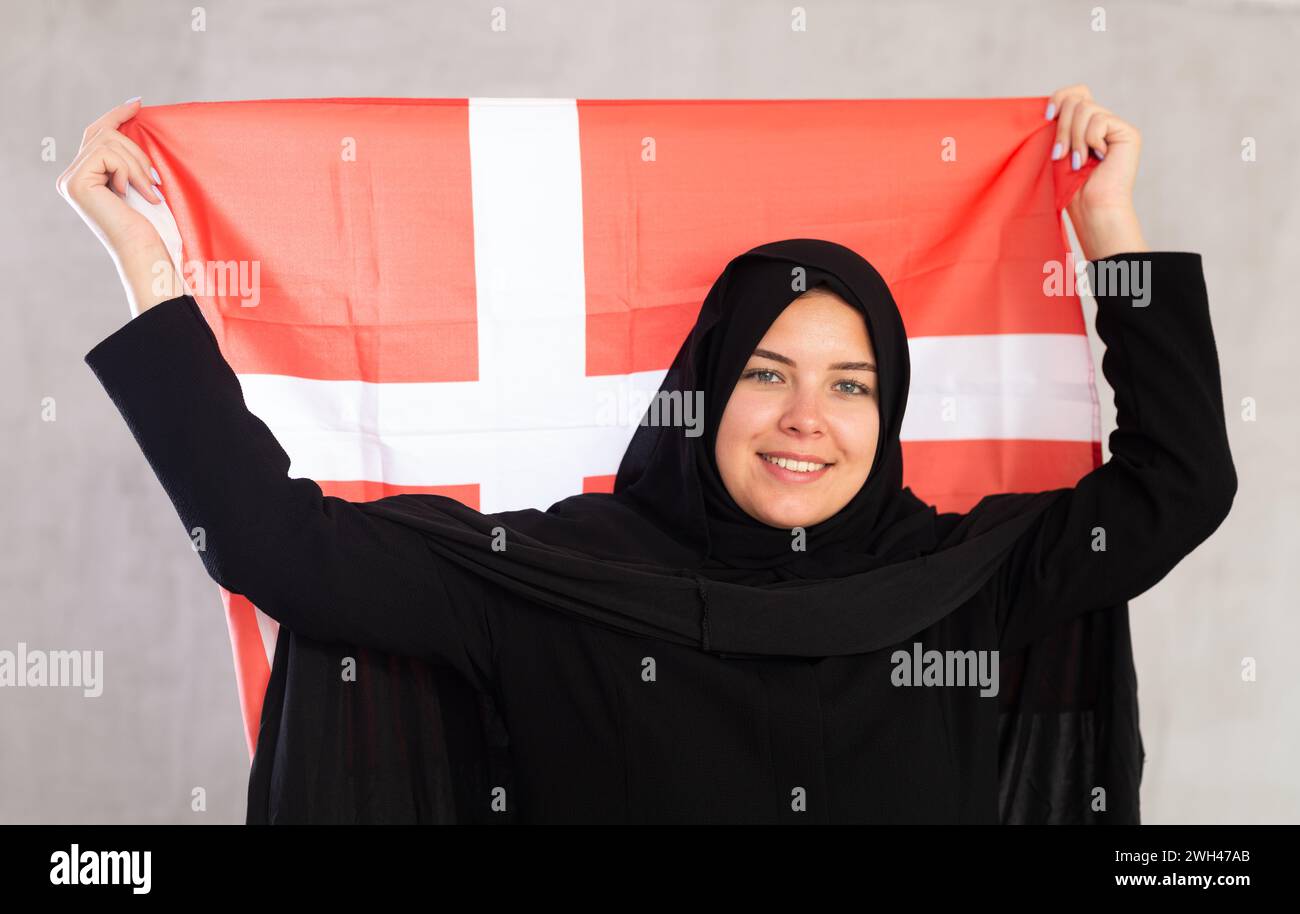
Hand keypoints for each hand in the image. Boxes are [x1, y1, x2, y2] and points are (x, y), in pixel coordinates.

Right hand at [56, 97, 181, 315]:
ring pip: (109, 142)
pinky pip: (108, 155)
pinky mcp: (75, 183)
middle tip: (156, 181)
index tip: (138, 103)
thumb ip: (129, 159)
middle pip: (104, 133)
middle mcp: (71, 176)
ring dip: (138, 165)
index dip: (116, 115)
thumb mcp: (141, 184)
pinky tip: (135, 194)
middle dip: (137, 152)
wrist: (147, 253)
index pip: (97, 134)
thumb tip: (134, 124)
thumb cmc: (152, 227)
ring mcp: (70, 180)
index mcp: (86, 176)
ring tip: (150, 192)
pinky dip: (129, 171)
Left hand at [1045, 84, 1148, 260]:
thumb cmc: (1069, 187)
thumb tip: (1047, 104)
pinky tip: (1098, 158)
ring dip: (1074, 138)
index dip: (1059, 98)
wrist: (1090, 207)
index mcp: (1084, 125)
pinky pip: (1099, 120)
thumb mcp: (1056, 149)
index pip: (1075, 92)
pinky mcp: (1128, 132)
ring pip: (1085, 108)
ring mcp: (1115, 126)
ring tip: (1077, 161)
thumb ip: (1056, 124)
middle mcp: (1102, 122)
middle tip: (1059, 154)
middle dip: (1062, 127)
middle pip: (1077, 98)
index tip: (1046, 117)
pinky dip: (1090, 140)